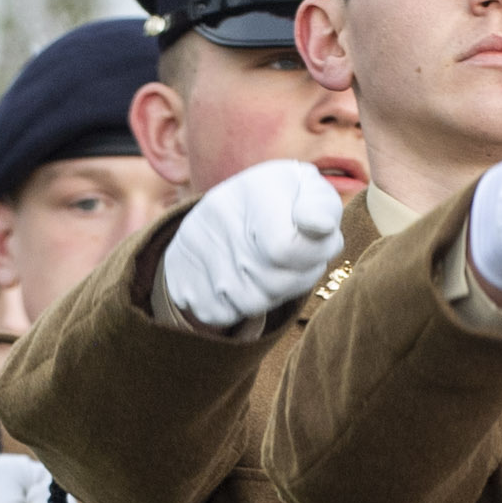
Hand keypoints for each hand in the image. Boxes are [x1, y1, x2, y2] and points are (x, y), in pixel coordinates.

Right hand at [163, 158, 347, 329]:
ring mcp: (195, 245)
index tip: (313, 237)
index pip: (285, 249)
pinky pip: (222, 314)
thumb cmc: (285, 203)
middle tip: (294, 259)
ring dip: (269, 295)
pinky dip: (238, 307)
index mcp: (257, 188)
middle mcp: (219, 212)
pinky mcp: (179, 274)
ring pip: (249, 303)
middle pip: (272, 283)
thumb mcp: (308, 192)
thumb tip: (318, 225)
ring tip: (270, 267)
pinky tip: (242, 280)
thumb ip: (322, 207)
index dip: (310, 256)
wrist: (225, 210)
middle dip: (294, 278)